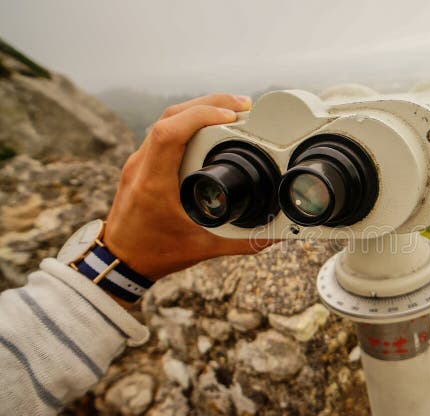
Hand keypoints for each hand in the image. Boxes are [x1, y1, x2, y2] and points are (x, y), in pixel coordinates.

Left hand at [103, 94, 276, 281]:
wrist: (119, 260)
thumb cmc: (155, 253)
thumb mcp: (203, 250)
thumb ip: (241, 243)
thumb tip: (274, 236)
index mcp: (154, 183)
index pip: (169, 132)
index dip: (202, 116)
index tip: (233, 117)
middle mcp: (142, 166)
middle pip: (171, 116)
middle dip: (209, 103)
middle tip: (244, 106)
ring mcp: (139, 161)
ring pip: (166, 118)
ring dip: (199, 108)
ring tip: (232, 110)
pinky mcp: (143, 163)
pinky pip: (165, 130)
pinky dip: (190, 121)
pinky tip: (210, 124)